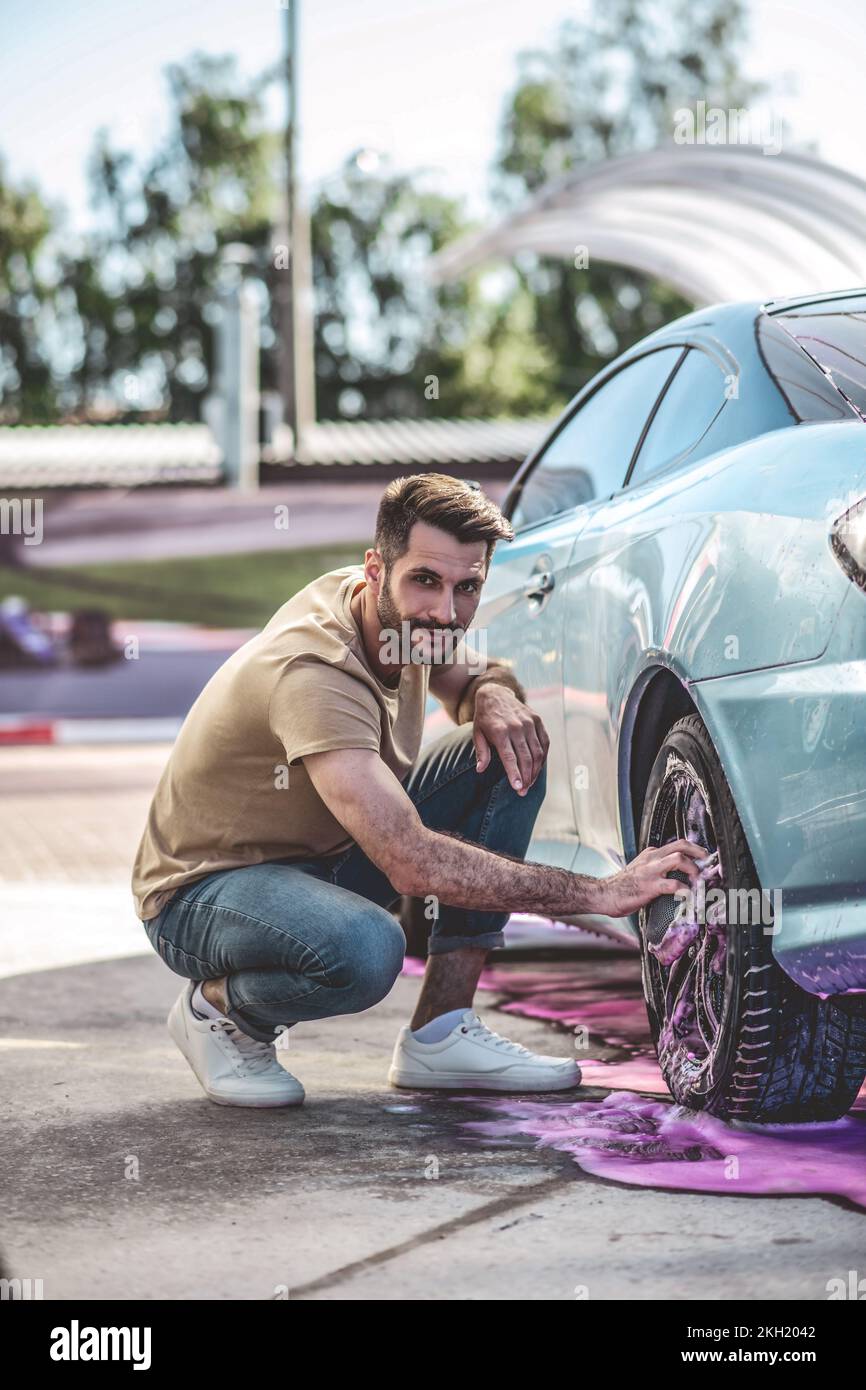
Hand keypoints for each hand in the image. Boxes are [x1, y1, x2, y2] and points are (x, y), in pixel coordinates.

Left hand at [472, 684, 548, 794]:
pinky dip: (543, 758)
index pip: (510, 757)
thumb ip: (481, 752)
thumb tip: (480, 770)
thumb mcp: (477, 733)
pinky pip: (544, 743)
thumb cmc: (484, 718)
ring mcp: (529, 722)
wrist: (495, 694)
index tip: (518, 788)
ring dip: (535, 771)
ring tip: (529, 783)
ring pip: (537, 752)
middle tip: (522, 792)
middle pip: (525, 758)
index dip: (515, 774)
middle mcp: (517, 727)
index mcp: (500, 731)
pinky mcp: (537, 720)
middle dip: (526, 777)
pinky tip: (538, 769)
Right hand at [593, 840, 708, 916]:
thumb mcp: (641, 870)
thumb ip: (657, 869)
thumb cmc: (622, 886)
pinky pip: (673, 885)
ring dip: (693, 868)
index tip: (704, 859)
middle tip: (708, 861)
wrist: (603, 894)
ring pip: (678, 859)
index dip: (694, 850)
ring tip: (699, 878)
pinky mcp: (650, 886)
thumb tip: (677, 876)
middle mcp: (652, 858)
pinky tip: (689, 895)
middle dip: (699, 852)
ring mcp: (651, 871)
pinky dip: (685, 889)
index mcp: (651, 854)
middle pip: (681, 845)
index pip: (676, 845)